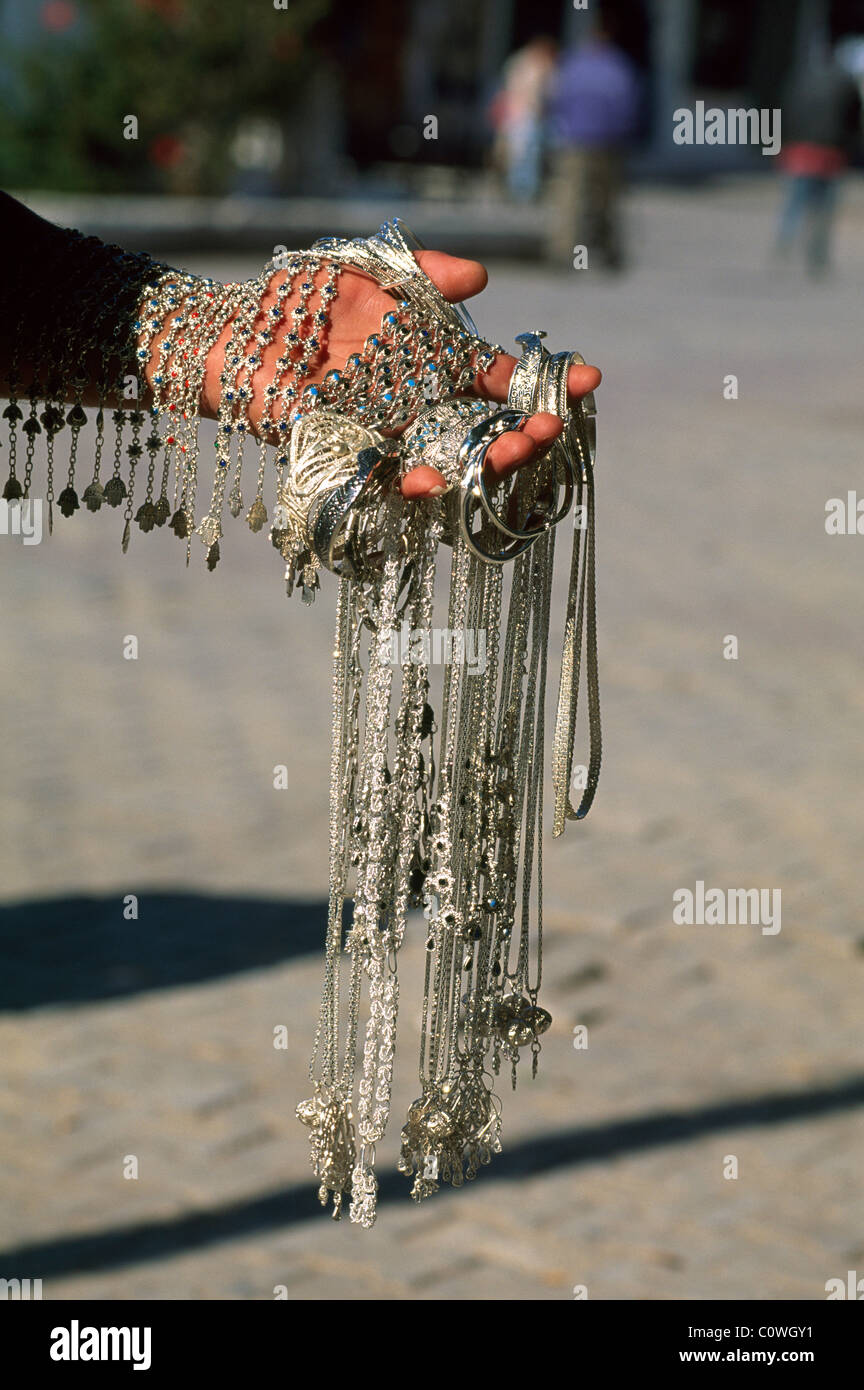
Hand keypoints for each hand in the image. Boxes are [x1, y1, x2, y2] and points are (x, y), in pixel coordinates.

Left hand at [206, 250, 600, 499]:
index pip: (501, 380)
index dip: (544, 383)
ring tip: (509, 453)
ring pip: (453, 463)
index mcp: (434, 363)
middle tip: (548, 429)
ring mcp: (391, 437)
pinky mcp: (354, 459)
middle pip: (489, 431)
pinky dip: (416, 483)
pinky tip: (436, 479)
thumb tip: (481, 279)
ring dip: (485, 464)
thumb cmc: (298, 300)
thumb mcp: (369, 269)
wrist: (233, 334)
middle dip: (525, 433)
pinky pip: (393, 482)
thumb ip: (425, 274)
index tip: (588, 379)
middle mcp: (422, 406)